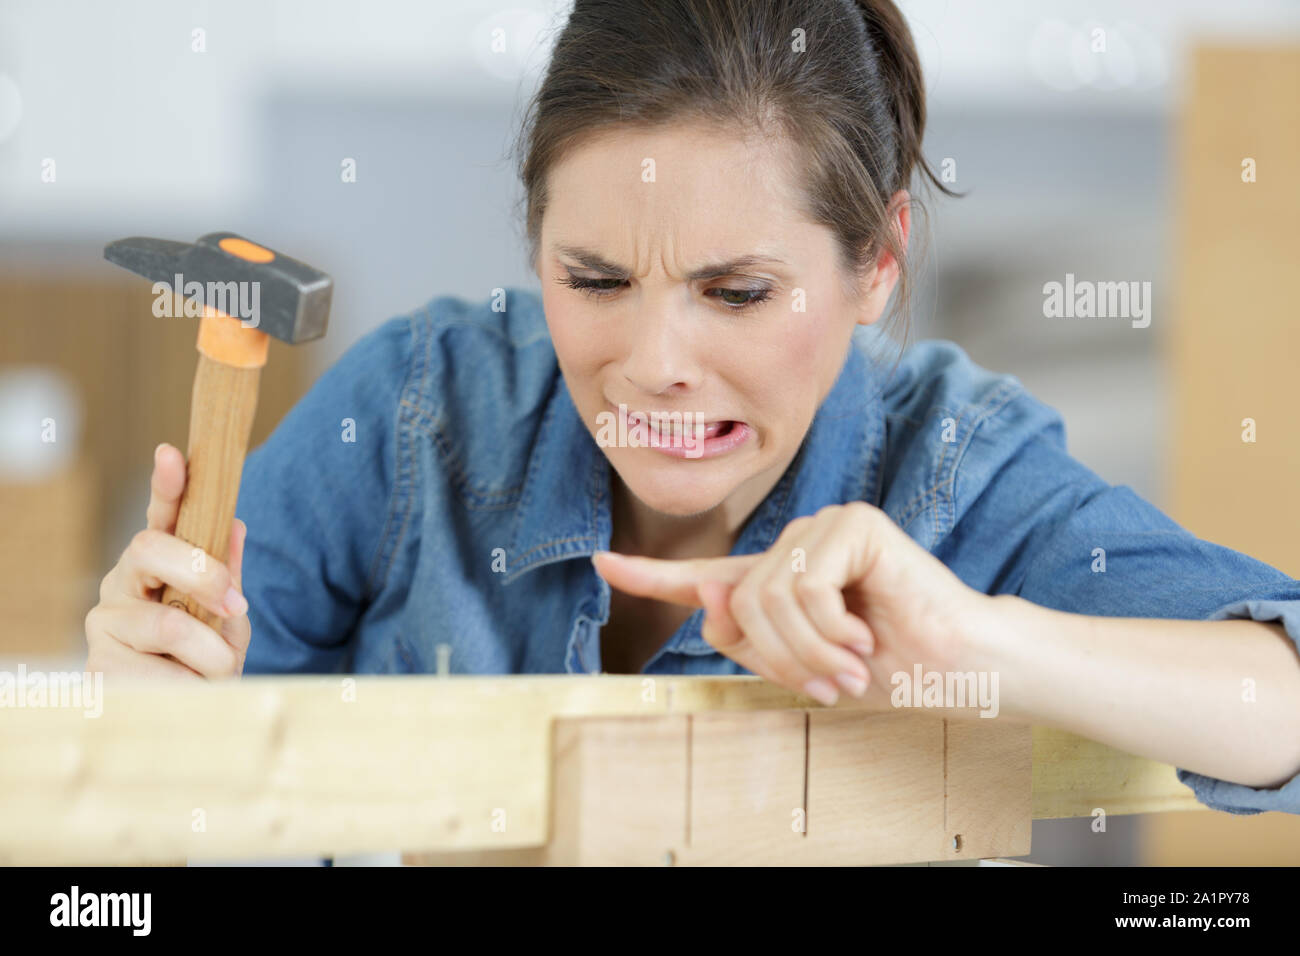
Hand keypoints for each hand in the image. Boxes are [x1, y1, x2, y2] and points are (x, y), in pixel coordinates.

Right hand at [85, 442, 250, 678]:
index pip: (160, 517)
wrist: (186, 721)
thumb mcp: (228, 619)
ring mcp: (103, 623)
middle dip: (203, 573)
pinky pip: (160, 670)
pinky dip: (193, 685)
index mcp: (157, 565)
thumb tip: (234, 524)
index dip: (166, 485)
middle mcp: (122, 584)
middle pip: (150, 549)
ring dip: (211, 654)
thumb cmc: (205, 661)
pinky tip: (190, 692)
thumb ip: (227, 576)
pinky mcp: (98, 665)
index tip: (172, 454)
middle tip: (237, 605)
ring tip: (218, 673)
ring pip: (167, 623)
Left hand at [592, 501, 992, 706]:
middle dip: (778, 657)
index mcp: (778, 579)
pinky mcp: (853, 523)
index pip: (706, 575)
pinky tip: (864, 633)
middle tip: (829, 683)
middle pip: (736, 600)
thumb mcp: (800, 665)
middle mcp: (795, 545)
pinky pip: (804, 584)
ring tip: (851, 665)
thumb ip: (747, 637)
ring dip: (807, 650)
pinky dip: (830, 626)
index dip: (652, 574)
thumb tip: (710, 593)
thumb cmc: (886, 668)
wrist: (953, 668)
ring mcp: (823, 527)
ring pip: (764, 593)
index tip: (603, 563)